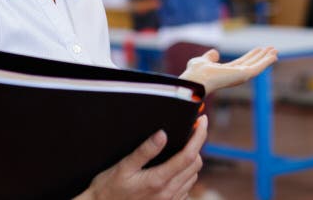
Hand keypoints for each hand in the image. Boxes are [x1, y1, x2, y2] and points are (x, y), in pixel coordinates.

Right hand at [77, 115, 207, 199]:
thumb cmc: (109, 188)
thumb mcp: (123, 167)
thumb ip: (145, 151)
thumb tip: (163, 134)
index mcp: (159, 180)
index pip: (189, 155)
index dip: (200, 136)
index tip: (203, 120)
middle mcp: (169, 192)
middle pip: (195, 164)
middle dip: (196, 145)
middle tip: (189, 131)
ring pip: (193, 176)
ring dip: (191, 160)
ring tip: (181, 147)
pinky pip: (186, 188)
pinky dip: (186, 174)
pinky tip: (174, 167)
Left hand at [180, 47, 276, 92]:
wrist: (196, 80)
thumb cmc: (196, 73)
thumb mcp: (203, 61)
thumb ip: (209, 58)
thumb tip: (215, 52)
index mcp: (226, 73)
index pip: (242, 63)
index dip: (251, 56)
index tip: (259, 49)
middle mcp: (234, 75)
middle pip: (252, 64)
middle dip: (261, 56)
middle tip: (272, 49)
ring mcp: (240, 76)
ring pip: (257, 66)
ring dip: (266, 58)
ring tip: (275, 50)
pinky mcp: (244, 75)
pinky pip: (258, 68)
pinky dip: (266, 62)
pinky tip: (274, 56)